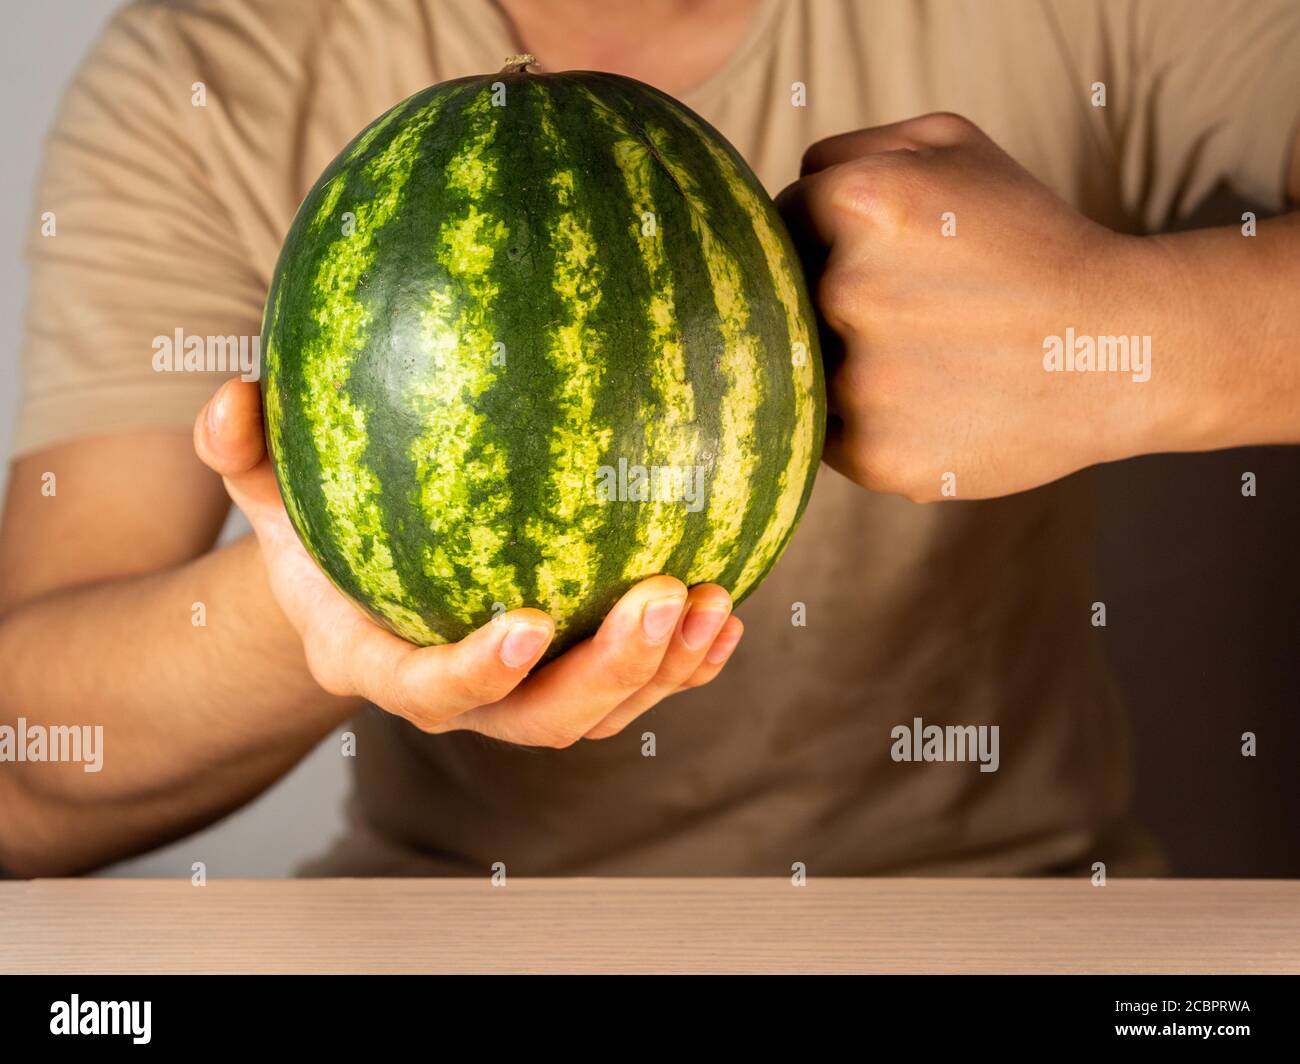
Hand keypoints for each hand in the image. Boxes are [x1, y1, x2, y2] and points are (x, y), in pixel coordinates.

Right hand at [194, 380, 742, 745]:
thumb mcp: (272, 492)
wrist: (366, 587)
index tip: (529, 621)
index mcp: (381, 662)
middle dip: (607, 673)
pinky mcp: (572, 678)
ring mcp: (523, 697)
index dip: (478, 672)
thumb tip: (230, 394)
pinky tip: (727, 608)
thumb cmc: (320, 535)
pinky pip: (638, 688)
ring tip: (713, 601)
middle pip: (541, 720)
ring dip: (665, 670)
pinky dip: (686, 662)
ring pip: (603, 713)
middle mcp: (464, 699)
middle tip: (661, 596)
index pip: (429, 690)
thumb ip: (245, 453)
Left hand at [778, 112, 1184, 500]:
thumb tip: (786, 192)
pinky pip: (831, 435)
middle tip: (908, 311)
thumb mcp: (954, 148)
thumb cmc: (1031, 241)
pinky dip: (868, 423)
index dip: (828, 240)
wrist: (1122, 348)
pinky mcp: (877, 454)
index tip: (887, 258)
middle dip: (834, 305)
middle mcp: (847, 291)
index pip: (784, 222)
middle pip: (786, 301)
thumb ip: (853, 150)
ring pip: (804, 374)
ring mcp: (861, 381)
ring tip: (925, 360)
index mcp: (859, 203)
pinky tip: (930, 404)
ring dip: (845, 367)